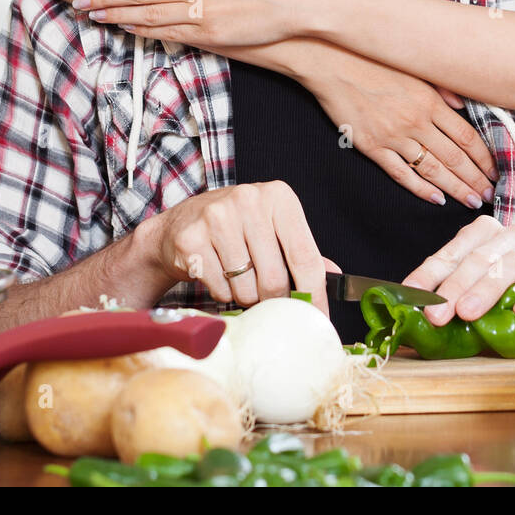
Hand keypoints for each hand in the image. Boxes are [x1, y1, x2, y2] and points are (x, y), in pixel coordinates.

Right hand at [132, 181, 337, 314]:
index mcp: (278, 197)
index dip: (314, 294)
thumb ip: (300, 249)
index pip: (305, 255)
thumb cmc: (235, 227)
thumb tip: (334, 275)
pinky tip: (217, 273)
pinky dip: (222, 293)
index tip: (318, 318)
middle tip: (266, 297)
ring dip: (245, 296)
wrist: (181, 223)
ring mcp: (217, 217)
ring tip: (237, 276)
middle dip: (274, 300)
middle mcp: (249, 200)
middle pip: (276, 279)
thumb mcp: (271, 226)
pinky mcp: (192, 239)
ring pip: (246, 288)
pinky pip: (220, 289)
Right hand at [299, 42, 497, 209]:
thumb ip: (441, 88)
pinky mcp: (372, 147)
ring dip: (455, 188)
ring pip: (432, 170)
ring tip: (471, 201)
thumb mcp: (414, 67)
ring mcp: (393, 136)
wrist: (332, 61)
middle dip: (476, 179)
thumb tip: (464, 106)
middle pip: (455, 158)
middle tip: (490, 194)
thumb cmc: (374, 59)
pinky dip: (421, 189)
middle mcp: (416, 121)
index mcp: (430, 100)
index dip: (485, 158)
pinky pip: (401, 174)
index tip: (497, 170)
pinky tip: (437, 199)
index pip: (467, 137)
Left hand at [403, 215, 514, 328]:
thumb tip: (413, 307)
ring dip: (488, 289)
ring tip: (467, 313)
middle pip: (483, 257)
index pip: (456, 249)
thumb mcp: (472, 284)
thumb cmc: (500, 291)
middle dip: (456, 285)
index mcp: (490, 233)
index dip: (431, 272)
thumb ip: (449, 288)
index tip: (411, 294)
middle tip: (436, 313)